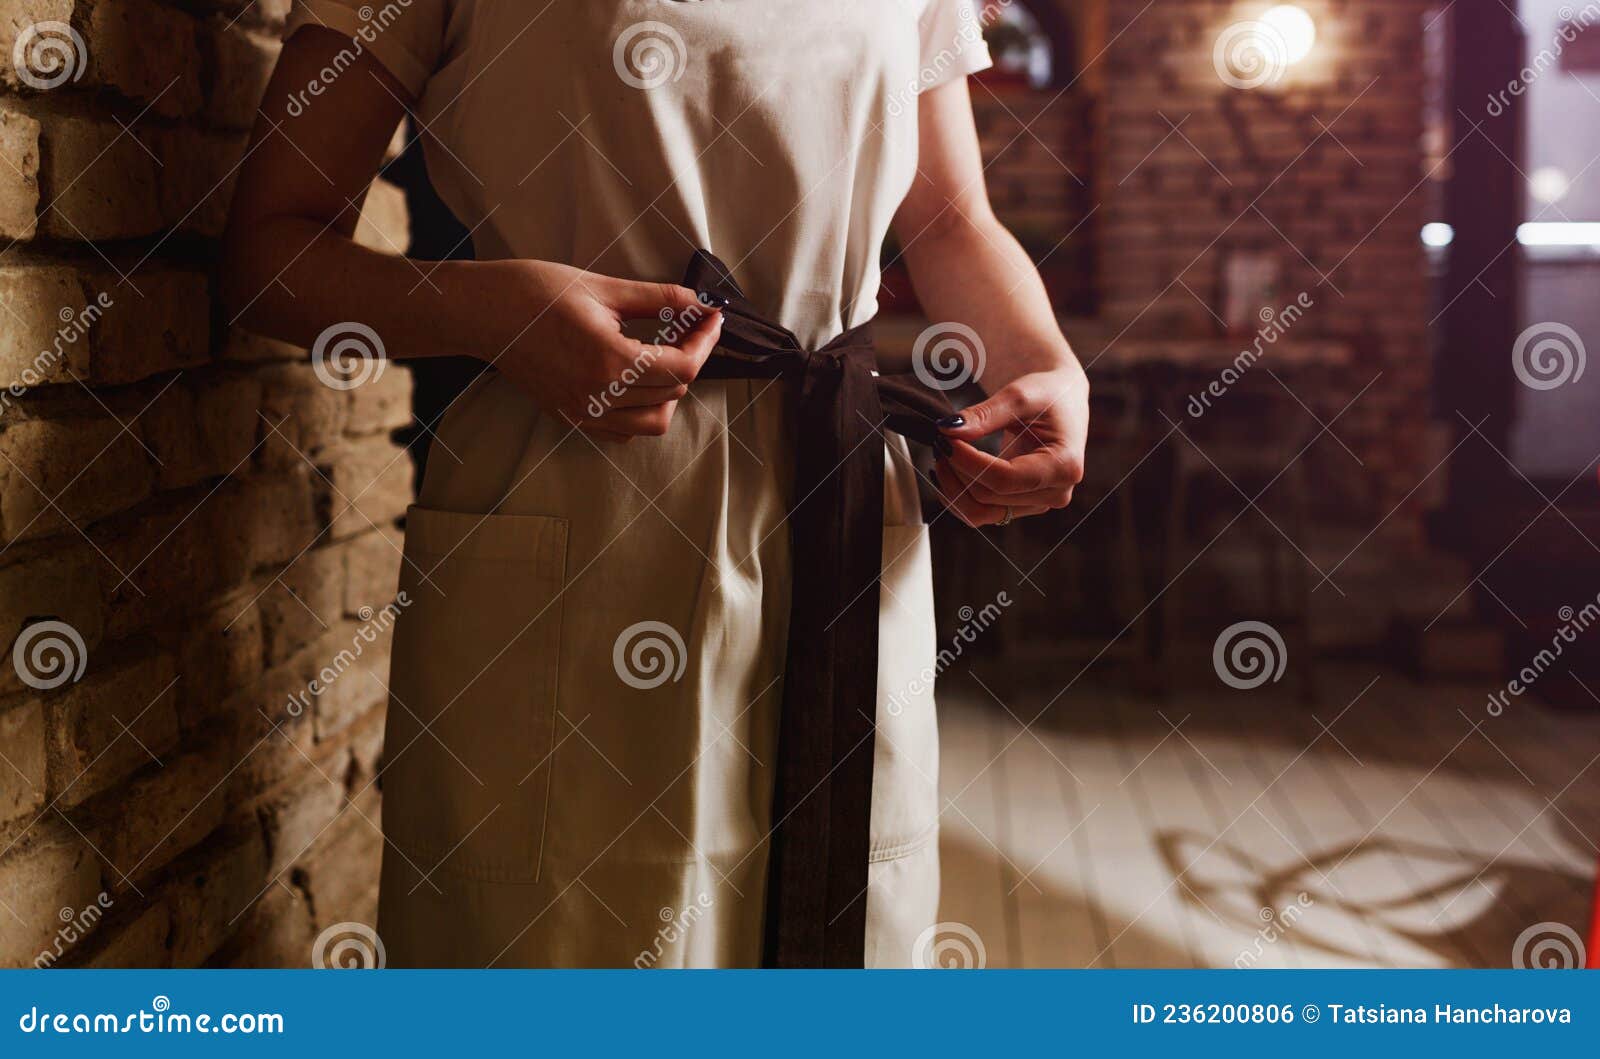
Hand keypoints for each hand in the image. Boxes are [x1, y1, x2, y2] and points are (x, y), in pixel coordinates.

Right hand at [480, 260, 723, 439]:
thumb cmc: (535, 291)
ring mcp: (583, 411)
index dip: (706, 341)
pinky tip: (638, 382)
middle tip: (690, 325)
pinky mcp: (571, 417)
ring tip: (665, 357)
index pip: (681, 367)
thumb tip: (700, 302)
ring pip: (653, 421)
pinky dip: (641, 412)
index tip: (711, 318)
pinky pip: (623, 431)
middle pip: (672, 392)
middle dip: (691, 358)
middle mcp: (598, 395)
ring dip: (670, 392)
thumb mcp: (603, 287)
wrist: (483, 312)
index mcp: (609, 360)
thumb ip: (659, 298)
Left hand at [933, 365, 1088, 526]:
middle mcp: (1056, 493)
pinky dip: (957, 494)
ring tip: (942, 454)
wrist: (1061, 402)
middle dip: (956, 470)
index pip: (1004, 479)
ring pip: (980, 512)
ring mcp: (1038, 504)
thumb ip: (984, 415)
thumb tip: (948, 430)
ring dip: (953, 486)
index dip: (967, 462)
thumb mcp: (1019, 396)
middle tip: (940, 439)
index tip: (944, 438)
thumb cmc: (1047, 395)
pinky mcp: (1022, 506)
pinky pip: (981, 513)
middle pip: (989, 497)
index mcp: (1064, 466)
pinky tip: (947, 470)